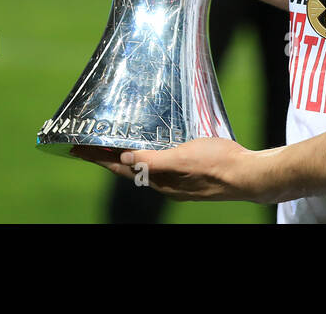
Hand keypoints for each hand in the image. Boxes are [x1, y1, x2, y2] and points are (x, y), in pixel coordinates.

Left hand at [75, 138, 281, 202]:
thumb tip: (125, 159)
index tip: (77, 149)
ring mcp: (178, 179)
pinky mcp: (191, 172)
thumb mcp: (183, 158)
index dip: (99, 159)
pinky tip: (153, 146)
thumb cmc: (217, 164)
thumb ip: (153, 161)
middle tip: (89, 144)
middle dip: (108, 157)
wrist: (248, 175)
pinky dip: (148, 155)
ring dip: (127, 156)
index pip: (121, 168)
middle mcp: (165, 182)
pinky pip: (161, 164)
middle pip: (129, 169)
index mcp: (160, 179)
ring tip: (114, 144)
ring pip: (144, 167)